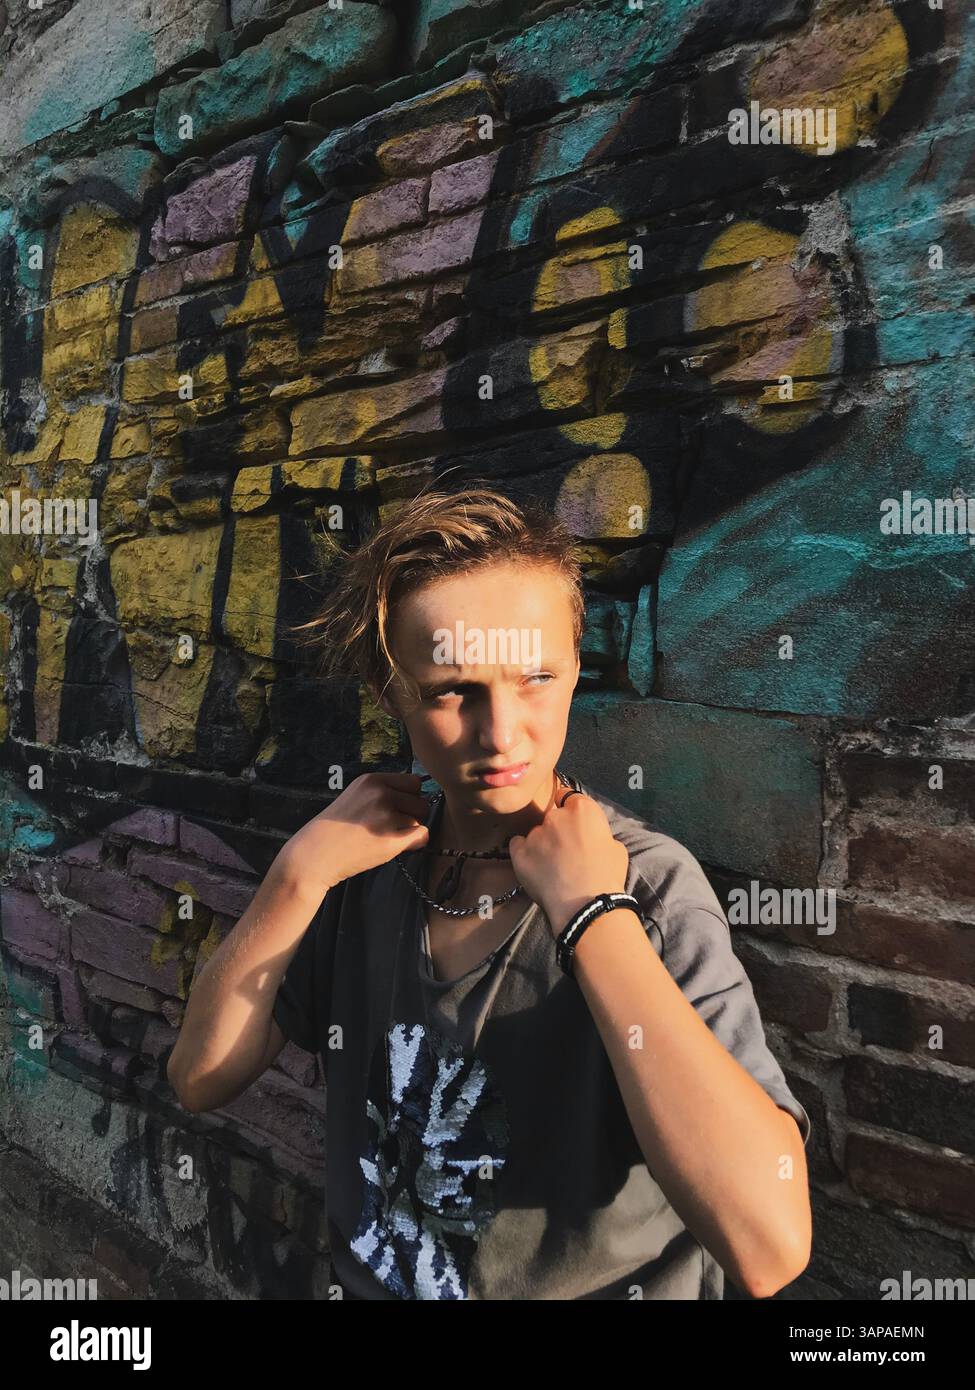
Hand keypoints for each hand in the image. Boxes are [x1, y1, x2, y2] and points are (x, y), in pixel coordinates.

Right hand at [276, 772, 429, 898]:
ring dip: (409, 830)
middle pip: (420, 800)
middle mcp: (380, 794)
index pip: (413, 782)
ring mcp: (385, 817)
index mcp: (372, 780)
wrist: (314, 854)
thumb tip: (418, 797)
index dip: (409, 797)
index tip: (398, 808)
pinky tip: (399, 846)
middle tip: (392, 825)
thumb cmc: (334, 828)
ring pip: (419, 820)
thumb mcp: (355, 796)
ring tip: (385, 836)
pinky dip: (416, 842)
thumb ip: (382, 792)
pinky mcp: (390, 840)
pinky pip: (421, 836)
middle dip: (412, 813)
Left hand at [507, 789, 628, 934]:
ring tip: (551, 868)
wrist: (584, 904)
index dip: (570, 809)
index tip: (572, 824)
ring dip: (542, 845)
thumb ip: (599, 835)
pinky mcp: (519, 852)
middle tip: (566, 852)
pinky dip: (524, 853)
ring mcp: (535, 833)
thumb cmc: (607, 875)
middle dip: (557, 830)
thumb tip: (593, 838)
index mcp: (582, 810)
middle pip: (553, 817)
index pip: (568, 796)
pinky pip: (517, 846)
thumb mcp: (615, 848)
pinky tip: (534, 868)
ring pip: (536, 834)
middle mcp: (555, 816)